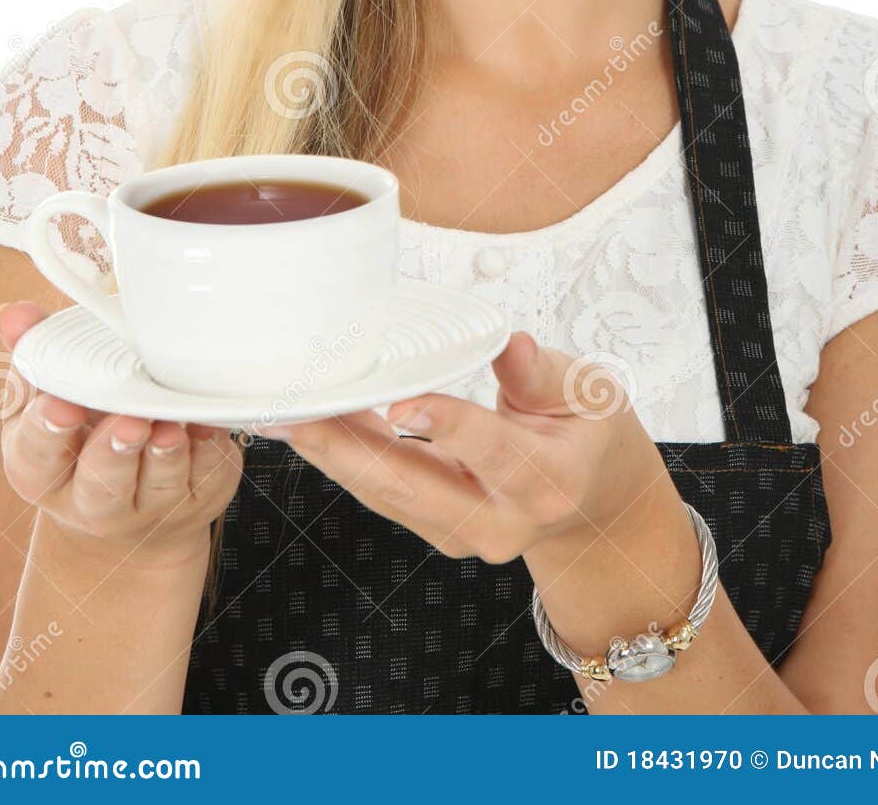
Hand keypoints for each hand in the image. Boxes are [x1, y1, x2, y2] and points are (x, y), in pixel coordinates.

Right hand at [0, 301, 242, 568]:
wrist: (130, 494)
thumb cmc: (83, 424)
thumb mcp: (47, 391)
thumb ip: (34, 352)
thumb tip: (14, 315)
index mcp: (41, 469)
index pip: (36, 454)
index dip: (47, 430)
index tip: (63, 404)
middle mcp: (90, 499)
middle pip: (100, 485)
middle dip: (114, 452)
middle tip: (131, 421)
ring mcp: (147, 505)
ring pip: (156, 486)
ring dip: (166, 454)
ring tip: (173, 425)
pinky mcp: (196, 498)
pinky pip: (206, 477)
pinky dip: (210, 450)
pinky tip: (208, 424)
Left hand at [283, 331, 666, 565]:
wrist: (593, 498)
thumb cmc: (587, 434)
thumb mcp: (586, 392)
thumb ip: (541, 374)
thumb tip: (512, 345)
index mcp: (548, 482)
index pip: (492, 449)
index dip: (446, 425)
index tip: (402, 401)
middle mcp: (502, 521)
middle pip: (414, 484)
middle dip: (348, 447)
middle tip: (299, 411)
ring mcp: (464, 533)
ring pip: (386, 492)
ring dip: (331, 452)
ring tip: (284, 412)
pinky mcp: (437, 529)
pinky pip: (383, 492)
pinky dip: (344, 457)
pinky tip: (310, 423)